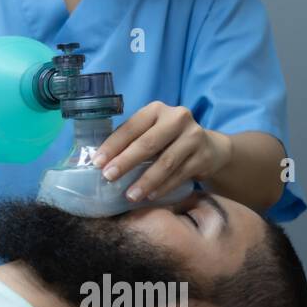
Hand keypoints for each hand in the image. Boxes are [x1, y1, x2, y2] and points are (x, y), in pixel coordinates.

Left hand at [91, 102, 233, 202]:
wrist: (208, 147)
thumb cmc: (168, 140)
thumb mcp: (151, 131)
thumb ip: (131, 140)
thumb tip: (101, 162)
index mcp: (157, 109)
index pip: (131, 127)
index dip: (113, 145)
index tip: (97, 162)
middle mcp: (177, 118)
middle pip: (147, 143)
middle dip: (125, 162)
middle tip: (108, 177)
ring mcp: (193, 137)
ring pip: (165, 162)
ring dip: (145, 181)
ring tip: (130, 195)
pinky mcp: (203, 156)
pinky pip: (179, 175)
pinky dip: (163, 187)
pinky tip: (150, 196)